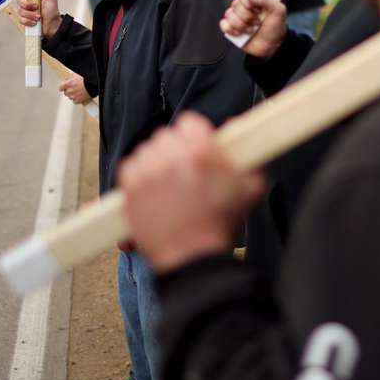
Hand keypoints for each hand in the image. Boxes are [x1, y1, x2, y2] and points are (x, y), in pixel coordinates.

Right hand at [18, 0, 59, 38]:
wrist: (53, 26)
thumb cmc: (53, 12)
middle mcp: (28, 1)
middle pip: (20, 0)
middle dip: (28, 5)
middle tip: (37, 7)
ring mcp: (26, 11)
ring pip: (20, 10)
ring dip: (31, 14)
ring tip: (38, 16)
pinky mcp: (24, 19)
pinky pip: (21, 19)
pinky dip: (29, 21)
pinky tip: (35, 22)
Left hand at [59, 73, 92, 104]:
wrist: (92, 85)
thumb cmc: (85, 80)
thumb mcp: (75, 75)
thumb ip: (69, 78)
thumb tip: (67, 79)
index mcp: (68, 84)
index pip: (60, 88)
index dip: (62, 87)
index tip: (64, 87)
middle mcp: (69, 91)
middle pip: (65, 93)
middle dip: (69, 91)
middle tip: (74, 88)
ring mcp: (73, 96)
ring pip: (70, 97)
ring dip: (73, 95)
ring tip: (78, 91)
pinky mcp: (78, 101)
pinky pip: (74, 101)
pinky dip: (76, 99)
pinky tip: (79, 95)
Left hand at [116, 113, 262, 272]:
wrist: (192, 258)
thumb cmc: (221, 225)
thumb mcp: (250, 187)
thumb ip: (247, 157)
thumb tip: (238, 134)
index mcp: (201, 150)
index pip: (189, 121)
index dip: (196, 135)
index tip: (198, 147)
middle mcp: (171, 155)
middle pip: (168, 135)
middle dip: (177, 149)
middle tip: (186, 170)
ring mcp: (147, 171)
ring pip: (148, 150)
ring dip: (158, 161)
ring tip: (169, 184)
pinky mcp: (129, 188)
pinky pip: (130, 166)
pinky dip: (139, 175)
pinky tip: (153, 190)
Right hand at [218, 0, 287, 58]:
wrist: (271, 48)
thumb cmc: (276, 30)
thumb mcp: (279, 11)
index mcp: (256, 0)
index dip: (248, 0)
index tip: (256, 8)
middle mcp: (246, 7)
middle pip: (236, 3)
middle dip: (247, 15)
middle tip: (257, 21)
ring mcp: (238, 18)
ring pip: (229, 14)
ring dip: (241, 24)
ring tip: (251, 29)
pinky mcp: (232, 28)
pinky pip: (224, 24)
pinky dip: (231, 29)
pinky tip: (241, 33)